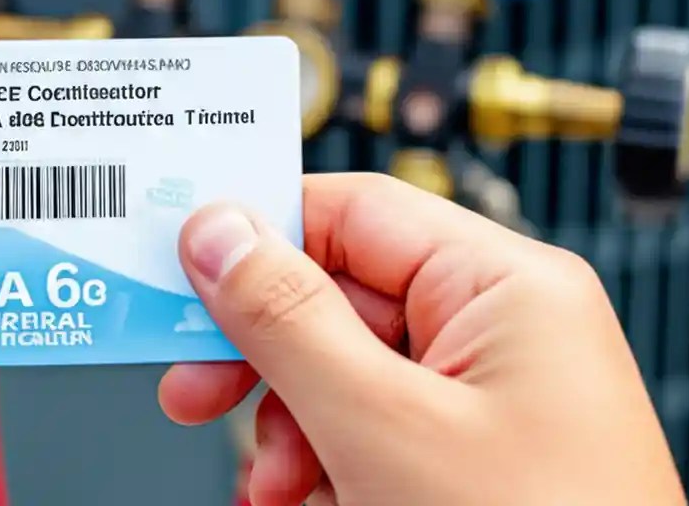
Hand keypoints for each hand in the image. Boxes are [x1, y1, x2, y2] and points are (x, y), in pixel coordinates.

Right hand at [160, 174, 684, 505]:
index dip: (258, 233)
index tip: (180, 267)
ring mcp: (490, 399)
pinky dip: (324, 463)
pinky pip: (371, 429)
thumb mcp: (383, 427)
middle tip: (194, 386)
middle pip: (338, 299)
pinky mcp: (472, 457)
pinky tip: (305, 501)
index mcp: (508, 288)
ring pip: (344, 373)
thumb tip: (221, 235)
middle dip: (261, 355)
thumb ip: (289, 320)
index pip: (352, 211)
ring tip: (274, 485)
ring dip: (287, 426)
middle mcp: (503, 331)